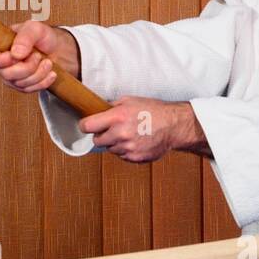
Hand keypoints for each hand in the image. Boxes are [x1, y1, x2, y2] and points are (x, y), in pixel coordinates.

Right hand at [0, 20, 79, 91]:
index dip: (0, 61)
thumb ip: (25, 36)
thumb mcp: (35, 28)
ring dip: (38, 73)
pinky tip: (51, 73)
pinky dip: (43, 81)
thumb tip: (16, 53)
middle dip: (27, 67)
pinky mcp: (22, 86)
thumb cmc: (42, 36)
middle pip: (6, 74)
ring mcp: (11, 77)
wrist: (57, 49)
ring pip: (20, 83)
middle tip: (38, 55)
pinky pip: (30, 89)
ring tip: (47, 61)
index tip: (16, 56)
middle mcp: (1, 64)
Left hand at [79, 97, 201, 163]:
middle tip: (111, 129)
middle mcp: (121, 134)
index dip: (85, 125)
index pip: (88, 126)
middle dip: (101, 135)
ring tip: (128, 134)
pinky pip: (121, 156)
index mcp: (118, 117)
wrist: (173, 126)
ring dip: (114, 143)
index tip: (86, 125)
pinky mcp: (135, 157)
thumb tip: (96, 110)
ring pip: (110, 149)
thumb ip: (112, 107)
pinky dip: (125, 150)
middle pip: (97, 141)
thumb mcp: (130, 100)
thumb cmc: (153, 110)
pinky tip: (135, 141)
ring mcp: (128, 148)